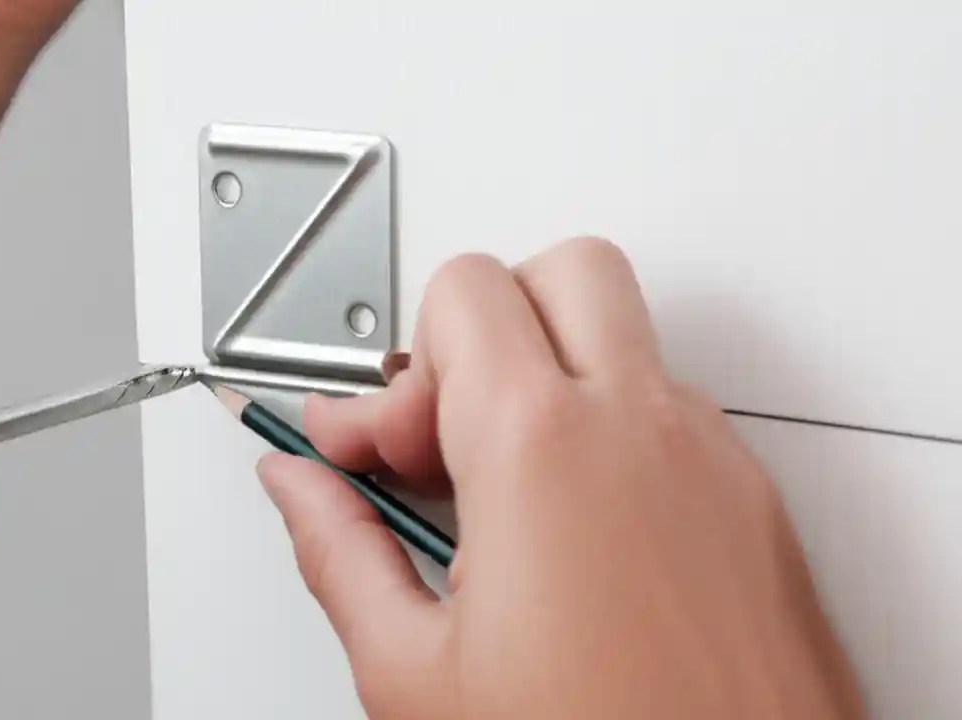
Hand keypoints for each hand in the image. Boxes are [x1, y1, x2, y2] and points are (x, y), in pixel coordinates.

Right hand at [257, 238, 864, 717]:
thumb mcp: (416, 672)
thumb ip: (338, 552)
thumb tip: (298, 487)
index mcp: (542, 449)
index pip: (457, 299)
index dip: (385, 377)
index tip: (356, 446)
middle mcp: (642, 428)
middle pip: (558, 273)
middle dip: (482, 328)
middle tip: (438, 429)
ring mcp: (712, 459)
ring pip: (620, 343)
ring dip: (546, 383)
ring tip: (491, 491)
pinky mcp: (752, 504)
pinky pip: (669, 414)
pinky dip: (607, 436)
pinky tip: (564, 534)